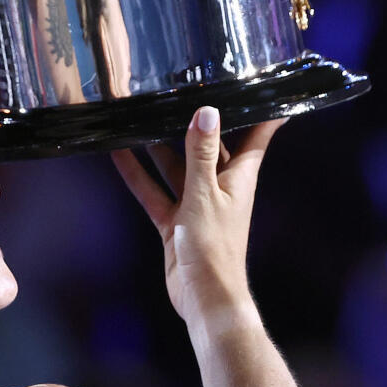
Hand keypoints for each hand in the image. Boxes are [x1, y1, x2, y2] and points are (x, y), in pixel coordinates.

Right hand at [111, 108, 285, 329]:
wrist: (204, 298)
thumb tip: (206, 112)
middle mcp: (220, 187)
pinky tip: (120, 156)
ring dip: (161, 147)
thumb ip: (202, 153)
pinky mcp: (175, 222)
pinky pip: (155, 192)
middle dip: (199, 125)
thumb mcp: (205, 192)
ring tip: (142, 117)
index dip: (263, 113)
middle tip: (181, 92)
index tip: (266, 89)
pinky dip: (139, 175)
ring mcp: (196, 204)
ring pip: (178, 168)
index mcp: (239, 178)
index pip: (257, 137)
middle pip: (211, 148)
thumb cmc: (215, 247)